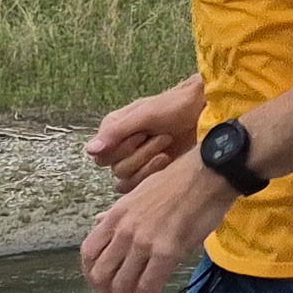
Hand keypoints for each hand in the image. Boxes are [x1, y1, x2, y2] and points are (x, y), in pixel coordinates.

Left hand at [81, 155, 237, 292]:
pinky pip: (148, 286)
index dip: (90, 275)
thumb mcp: (139, 193)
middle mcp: (124, 231)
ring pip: (122, 284)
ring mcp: (143, 242)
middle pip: (102, 274)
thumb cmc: (179, 181)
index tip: (101, 285)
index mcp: (116, 215)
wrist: (208, 175)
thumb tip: (99, 221)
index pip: (89, 253)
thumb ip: (118, 213)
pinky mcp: (166, 252)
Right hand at [86, 76, 207, 193]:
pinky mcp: (151, 172)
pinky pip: (140, 186)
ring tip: (168, 143)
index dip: (122, 149)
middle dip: (141, 154)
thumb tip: (90, 150)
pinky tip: (168, 160)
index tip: (142, 134)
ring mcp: (137, 161)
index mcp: (114, 130)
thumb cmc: (174, 106)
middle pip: (116, 169)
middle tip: (163, 136)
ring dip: (149, 163)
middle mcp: (121, 147)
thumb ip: (116, 132)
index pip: (101, 155)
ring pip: (128, 180)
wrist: (202, 111)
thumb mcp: (144, 114)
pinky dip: (153, 174)